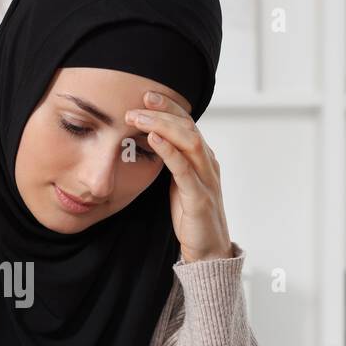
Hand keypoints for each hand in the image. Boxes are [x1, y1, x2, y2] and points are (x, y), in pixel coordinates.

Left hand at [125, 91, 233, 262]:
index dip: (169, 107)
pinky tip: (153, 139)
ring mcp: (206, 179)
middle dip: (163, 111)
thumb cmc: (191, 216)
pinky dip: (168, 151)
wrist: (208, 249)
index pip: (187, 123)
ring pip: (188, 141)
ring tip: (138, 117)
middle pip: (188, 126)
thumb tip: (149, 141)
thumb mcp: (179, 182)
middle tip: (137, 102)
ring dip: (161, 126)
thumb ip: (171, 161)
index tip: (146, 95)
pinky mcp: (199, 198)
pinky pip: (184, 169)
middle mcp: (207, 163)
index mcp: (202, 158)